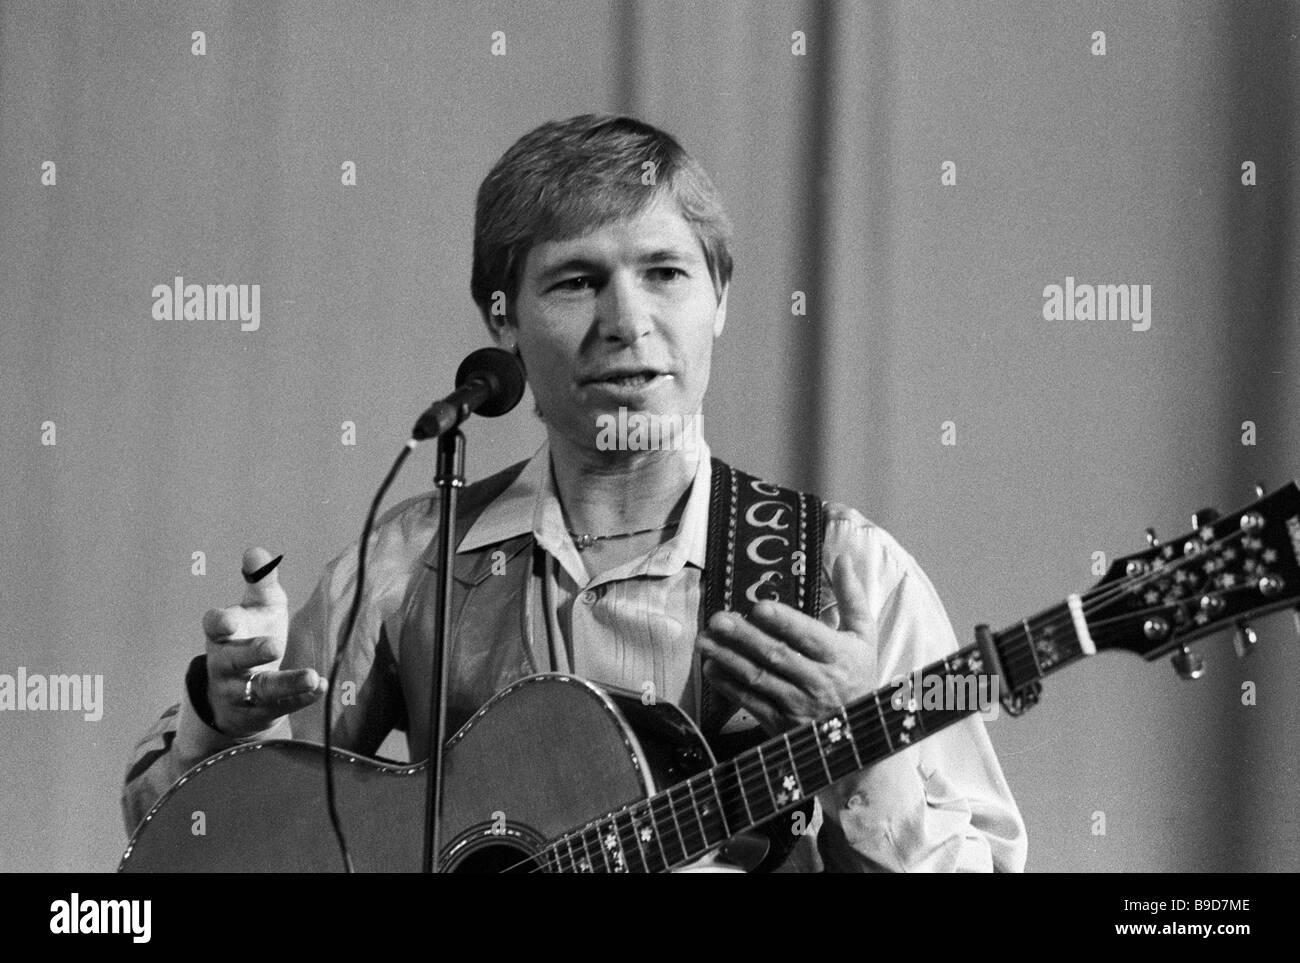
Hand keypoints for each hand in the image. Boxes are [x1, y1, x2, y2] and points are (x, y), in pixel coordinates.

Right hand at [202, 547, 325, 736]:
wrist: (235, 696)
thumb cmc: (250, 636)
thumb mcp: (258, 607)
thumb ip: (259, 582)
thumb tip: (255, 551)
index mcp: (223, 634)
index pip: (215, 626)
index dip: (220, 622)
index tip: (230, 620)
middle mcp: (226, 664)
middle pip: (234, 658)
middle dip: (251, 652)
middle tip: (273, 646)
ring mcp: (241, 691)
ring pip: (260, 688)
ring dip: (286, 682)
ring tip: (311, 675)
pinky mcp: (261, 711)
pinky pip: (280, 705)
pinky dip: (300, 697)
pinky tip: (321, 687)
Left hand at [697, 554, 877, 732]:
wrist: (861, 732)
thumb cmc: (858, 675)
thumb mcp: (864, 636)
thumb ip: (852, 596)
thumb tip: (842, 558)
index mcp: (839, 655)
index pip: (809, 636)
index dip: (784, 623)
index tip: (760, 608)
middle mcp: (818, 681)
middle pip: (777, 656)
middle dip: (745, 637)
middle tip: (718, 620)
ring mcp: (799, 704)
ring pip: (759, 679)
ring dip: (728, 659)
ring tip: (705, 641)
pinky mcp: (782, 724)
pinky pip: (751, 702)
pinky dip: (729, 686)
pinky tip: (711, 668)